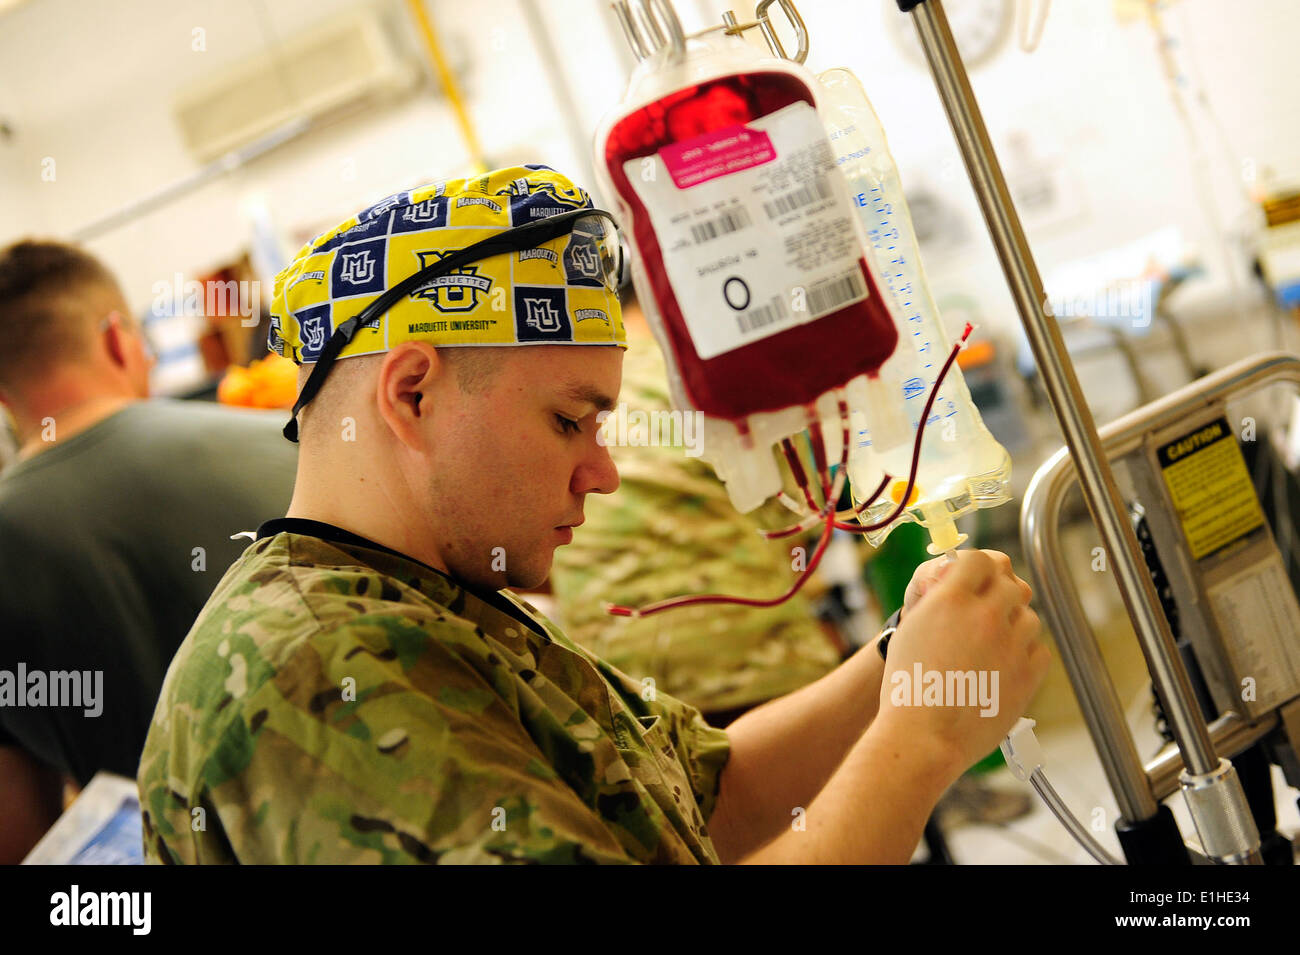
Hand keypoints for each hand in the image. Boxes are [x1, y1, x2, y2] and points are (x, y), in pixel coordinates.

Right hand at [876, 549, 1049, 781]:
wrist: (923, 737)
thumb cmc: (909, 688)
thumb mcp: (912, 630)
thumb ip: (940, 601)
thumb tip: (958, 587)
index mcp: (950, 600)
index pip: (980, 559)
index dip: (978, 566)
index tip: (975, 576)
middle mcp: (984, 615)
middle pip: (1010, 585)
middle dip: (999, 593)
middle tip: (986, 610)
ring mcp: (1010, 644)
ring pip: (1029, 617)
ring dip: (1014, 624)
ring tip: (992, 645)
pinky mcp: (1028, 674)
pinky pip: (1040, 650)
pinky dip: (1026, 653)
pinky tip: (1005, 666)